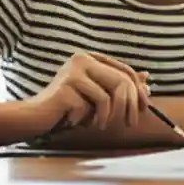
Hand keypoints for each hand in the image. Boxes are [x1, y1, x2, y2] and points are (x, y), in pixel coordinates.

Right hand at [28, 52, 150, 131]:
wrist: (36, 118)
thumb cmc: (67, 109)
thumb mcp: (97, 98)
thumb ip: (119, 87)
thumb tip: (147, 78)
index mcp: (90, 59)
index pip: (125, 70)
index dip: (138, 90)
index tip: (144, 108)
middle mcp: (82, 59)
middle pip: (121, 81)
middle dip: (130, 106)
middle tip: (131, 123)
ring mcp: (72, 71)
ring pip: (109, 95)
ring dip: (109, 116)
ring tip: (100, 125)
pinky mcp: (66, 86)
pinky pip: (91, 107)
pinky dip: (88, 119)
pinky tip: (76, 122)